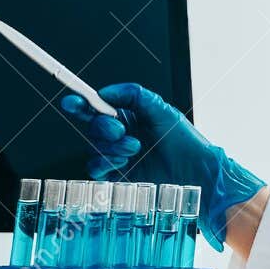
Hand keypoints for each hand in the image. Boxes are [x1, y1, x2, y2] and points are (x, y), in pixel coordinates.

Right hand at [60, 83, 265, 249]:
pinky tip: (124, 163)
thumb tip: (106, 91)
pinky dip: (105, 163)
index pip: (98, 106)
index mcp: (131, 116)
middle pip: (93, 126)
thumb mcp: (163, 111)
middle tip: (122, 130)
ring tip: (135, 148)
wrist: (197, 173)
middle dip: (103, 126)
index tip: (72, 101)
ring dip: (112, 146)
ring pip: (94, 146)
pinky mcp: (118, 177)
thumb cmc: (186, 142)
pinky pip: (95, 168)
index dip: (81, 103)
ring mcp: (119, 156)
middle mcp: (122, 135)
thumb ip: (135, 95)